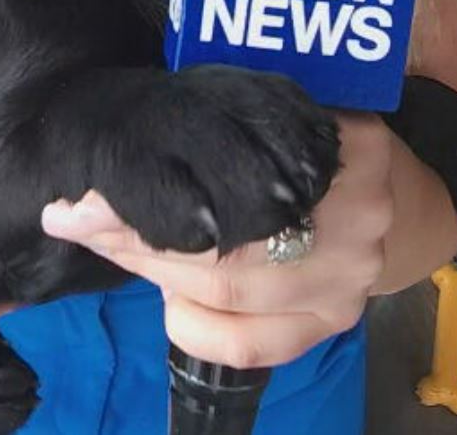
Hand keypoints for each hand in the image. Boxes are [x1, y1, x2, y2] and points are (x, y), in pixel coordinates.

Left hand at [41, 113, 394, 368]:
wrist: (380, 197)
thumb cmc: (301, 146)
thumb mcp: (276, 113)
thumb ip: (220, 128)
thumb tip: (119, 158)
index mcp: (347, 143)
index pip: (237, 169)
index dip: (153, 184)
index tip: (89, 190)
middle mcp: (358, 212)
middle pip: (227, 234)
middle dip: (136, 231)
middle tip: (76, 220)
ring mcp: (350, 276)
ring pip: (229, 289)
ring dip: (151, 273)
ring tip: (105, 249)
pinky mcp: (333, 321)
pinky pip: (250, 344)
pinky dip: (196, 328)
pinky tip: (169, 306)